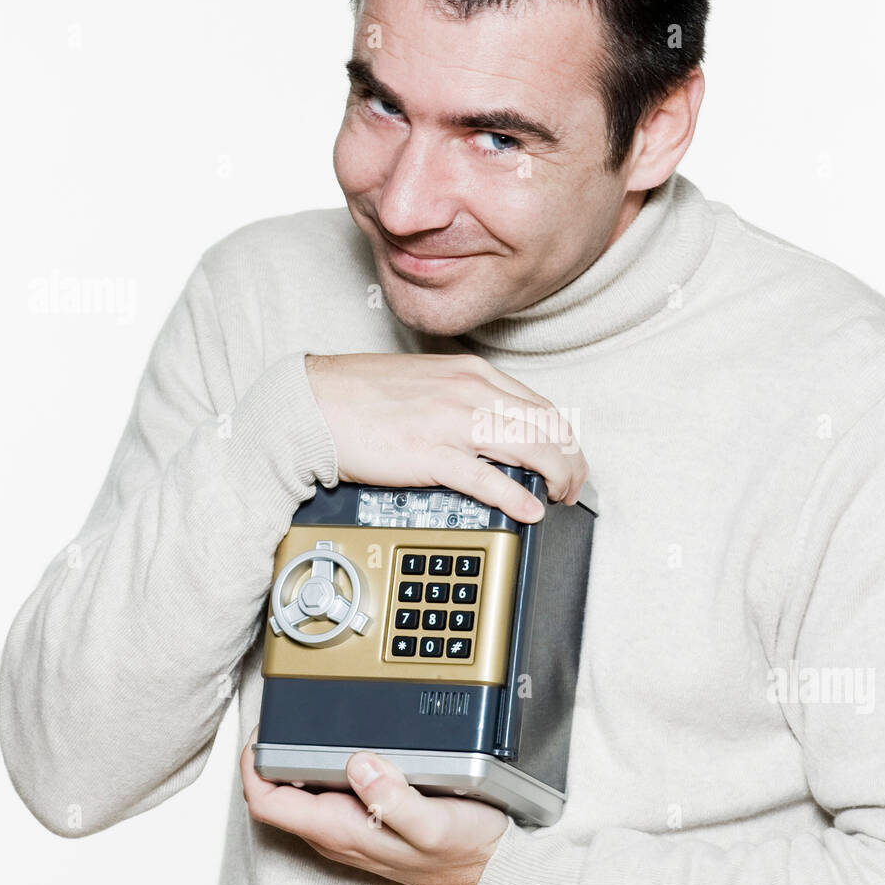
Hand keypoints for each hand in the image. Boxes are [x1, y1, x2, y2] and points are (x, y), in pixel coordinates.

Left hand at [240, 729, 508, 884]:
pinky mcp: (367, 817)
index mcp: (340, 831)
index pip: (267, 803)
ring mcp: (350, 826)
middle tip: (284, 714)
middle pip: (279, 793)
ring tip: (308, 720)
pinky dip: (326, 763)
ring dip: (298, 757)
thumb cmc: (465, 851)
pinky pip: (330, 789)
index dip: (253, 766)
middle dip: (273, 753)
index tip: (262, 731)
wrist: (492, 869)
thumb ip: (394, 798)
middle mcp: (337, 831)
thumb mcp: (434, 824)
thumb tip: (358, 763)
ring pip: (302, 790)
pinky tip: (347, 742)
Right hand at [303, 352, 587, 522]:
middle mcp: (470, 392)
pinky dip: (516, 497)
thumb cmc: (359, 396)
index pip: (540, 406)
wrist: (312, 403)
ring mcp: (452, 422)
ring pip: (531, 448)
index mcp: (472, 374)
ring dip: (557, 477)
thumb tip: (496, 431)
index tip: (567, 459)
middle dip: (571, 461)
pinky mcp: (430, 453)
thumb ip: (464, 400)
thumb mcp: (427, 382)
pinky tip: (528, 511)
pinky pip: (488, 478)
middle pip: (547, 427)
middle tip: (572, 487)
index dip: (564, 438)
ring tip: (560, 498)